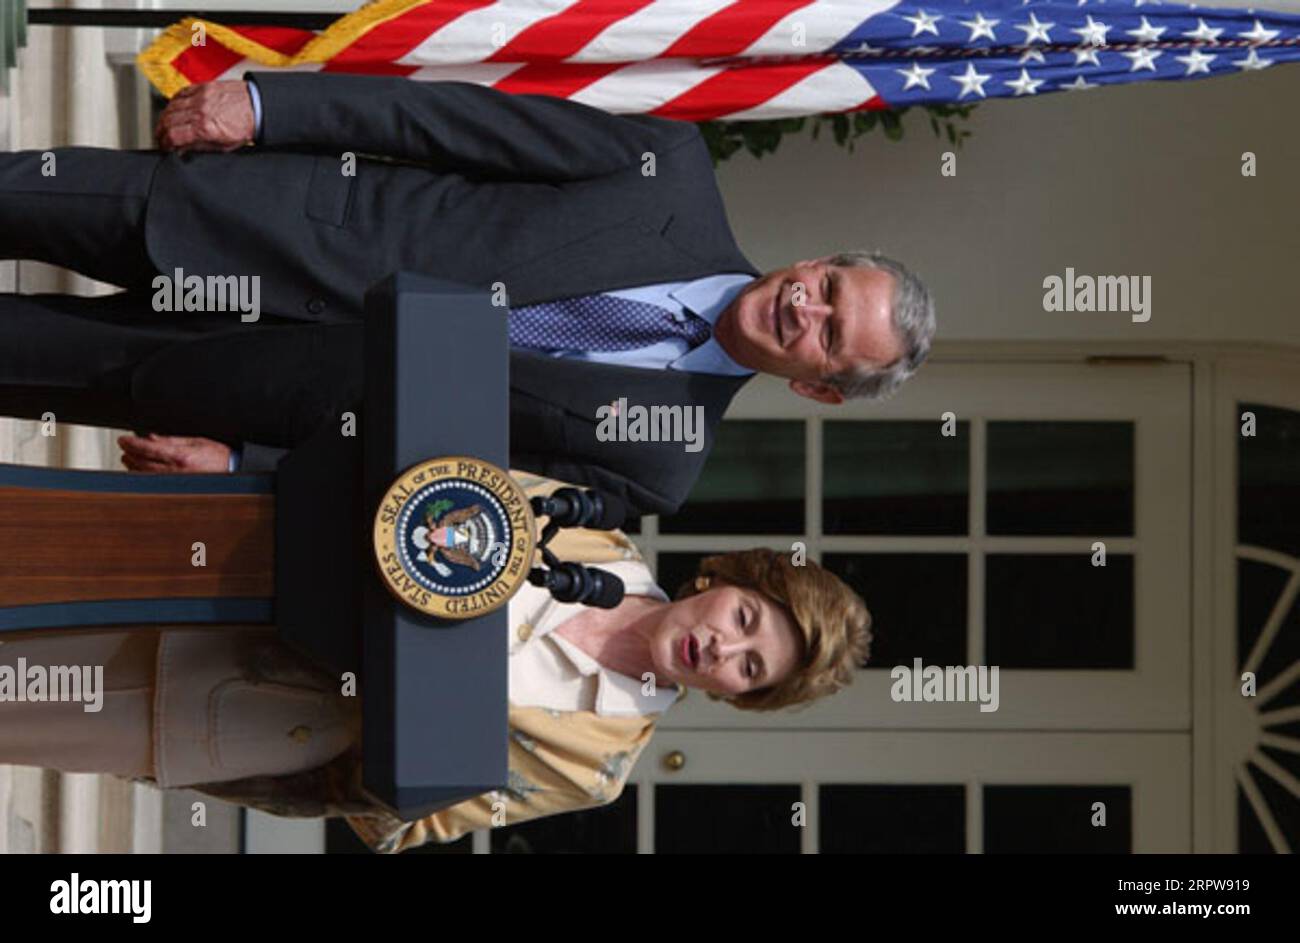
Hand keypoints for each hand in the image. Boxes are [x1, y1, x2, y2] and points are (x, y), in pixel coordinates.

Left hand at [118, 434, 232, 472]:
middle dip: (130, 454)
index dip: (131, 443)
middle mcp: (176, 470)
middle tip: (124, 447)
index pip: (147, 448)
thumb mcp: (196, 440)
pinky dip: (143, 475)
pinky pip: (154, 482)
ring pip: (145, 475)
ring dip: (133, 466)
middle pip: (142, 463)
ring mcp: (175, 481)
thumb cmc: (219, 456)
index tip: (123, 439)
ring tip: (129, 458)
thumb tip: (152, 438)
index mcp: (180, 456)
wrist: (233, 471)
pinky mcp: (177, 488)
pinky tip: (140, 471)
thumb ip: (171, 440)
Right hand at [154, 80, 255, 153]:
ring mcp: (201, 97)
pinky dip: (174, 102)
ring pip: (171, 106)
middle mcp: (200, 110)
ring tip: (165, 125)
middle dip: (161, 131)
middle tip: (161, 137)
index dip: (165, 142)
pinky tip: (174, 110)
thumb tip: (183, 150)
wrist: (258, 107)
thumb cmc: (244, 127)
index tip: (165, 146)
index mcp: (205, 128)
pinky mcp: (203, 87)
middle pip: (168, 120)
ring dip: (164, 117)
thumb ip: (200, 148)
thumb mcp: (224, 147)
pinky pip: (180, 93)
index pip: (173, 135)